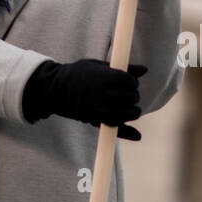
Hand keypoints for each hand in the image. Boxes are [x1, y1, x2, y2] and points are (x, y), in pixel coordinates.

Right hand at [22, 59, 146, 139]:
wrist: (56, 89)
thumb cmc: (79, 74)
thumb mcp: (98, 66)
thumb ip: (122, 69)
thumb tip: (145, 70)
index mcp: (100, 77)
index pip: (128, 80)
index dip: (132, 81)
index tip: (128, 81)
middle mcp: (99, 93)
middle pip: (129, 96)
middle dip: (133, 94)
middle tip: (128, 92)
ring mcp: (96, 108)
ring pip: (127, 113)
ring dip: (133, 111)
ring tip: (130, 107)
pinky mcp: (94, 120)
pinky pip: (116, 127)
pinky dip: (128, 132)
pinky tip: (137, 134)